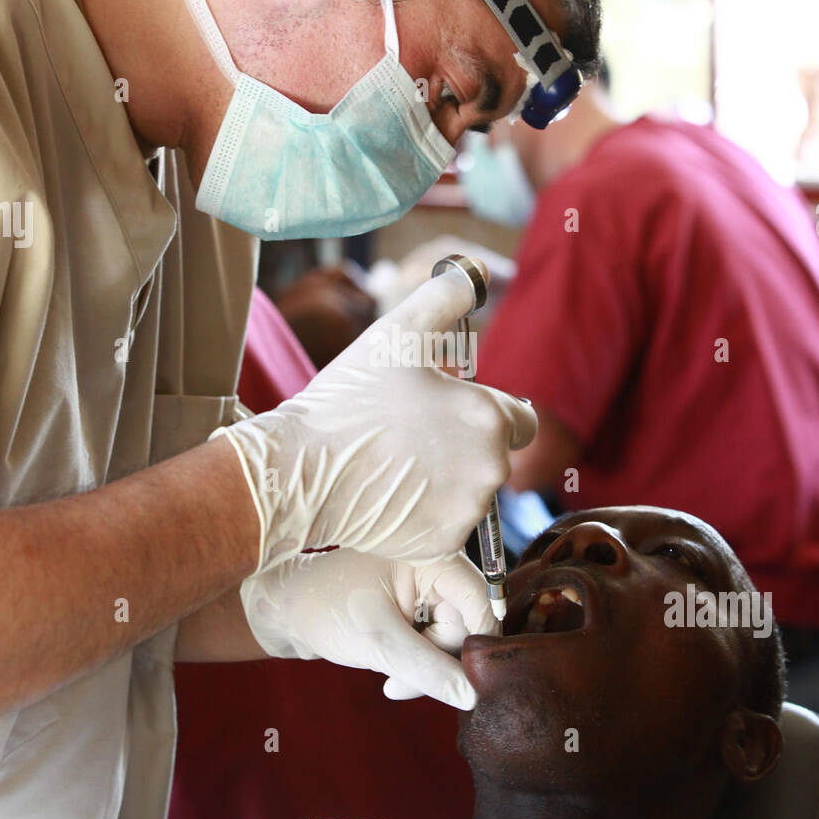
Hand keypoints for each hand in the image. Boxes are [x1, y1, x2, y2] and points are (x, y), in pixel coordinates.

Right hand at [214, 265, 536, 570]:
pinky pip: (447, 526)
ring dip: (444, 481)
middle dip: (461, 447)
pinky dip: (425, 515)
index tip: (444, 411)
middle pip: (492, 457)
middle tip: (408, 437)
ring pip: (469, 493)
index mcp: (490, 417)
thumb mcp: (397, 332)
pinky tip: (389, 495)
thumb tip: (473, 274)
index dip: (482, 411)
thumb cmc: (349, 400)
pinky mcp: (444, 544)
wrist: (300, 471)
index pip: (518, 419)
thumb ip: (446, 296)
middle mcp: (491, 469)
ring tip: (394, 464)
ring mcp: (468, 512)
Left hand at [240, 548, 498, 708]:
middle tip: (404, 681)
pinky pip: (430, 643)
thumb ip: (428, 670)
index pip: (482, 601)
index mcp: (432, 556)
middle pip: (465, 625)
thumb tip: (472, 696)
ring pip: (448, 640)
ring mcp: (422, 590)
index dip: (477, 644)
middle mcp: (433, 568)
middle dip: (439, 661)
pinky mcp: (411, 610)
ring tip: (390, 679)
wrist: (280, 612)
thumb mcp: (378, 642)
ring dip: (424, 666)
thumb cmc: (324, 610)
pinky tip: (390, 674)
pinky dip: (415, 663)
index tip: (462, 682)